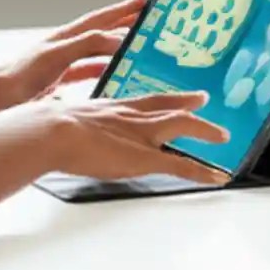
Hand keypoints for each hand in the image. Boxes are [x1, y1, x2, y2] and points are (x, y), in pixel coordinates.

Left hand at [0, 0, 149, 102]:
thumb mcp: (57, 56)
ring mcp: (61, 63)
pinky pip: (87, 73)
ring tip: (140, 46)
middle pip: (102, 31)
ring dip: (118, 48)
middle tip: (151, 17)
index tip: (148, 0)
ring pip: (97, 51)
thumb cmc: (20, 76)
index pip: (102, 19)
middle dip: (126, 23)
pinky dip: (104, 72)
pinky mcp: (57, 81)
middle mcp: (65, 46)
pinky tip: (116, 77)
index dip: (125, 9)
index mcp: (65, 36)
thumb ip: (87, 45)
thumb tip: (120, 39)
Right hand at [43, 91, 231, 184]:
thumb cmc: (49, 126)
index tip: (173, 92)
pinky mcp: (146, 157)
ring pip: (182, 126)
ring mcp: (142, 134)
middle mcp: (132, 116)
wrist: (53, 131)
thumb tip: (53, 115)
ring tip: (221, 136)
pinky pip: (182, 164)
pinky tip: (216, 177)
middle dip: (188, 102)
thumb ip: (65, 117)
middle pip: (167, 105)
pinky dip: (202, 171)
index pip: (145, 98)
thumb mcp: (61, 116)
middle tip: (203, 99)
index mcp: (113, 107)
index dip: (161, 95)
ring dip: (204, 130)